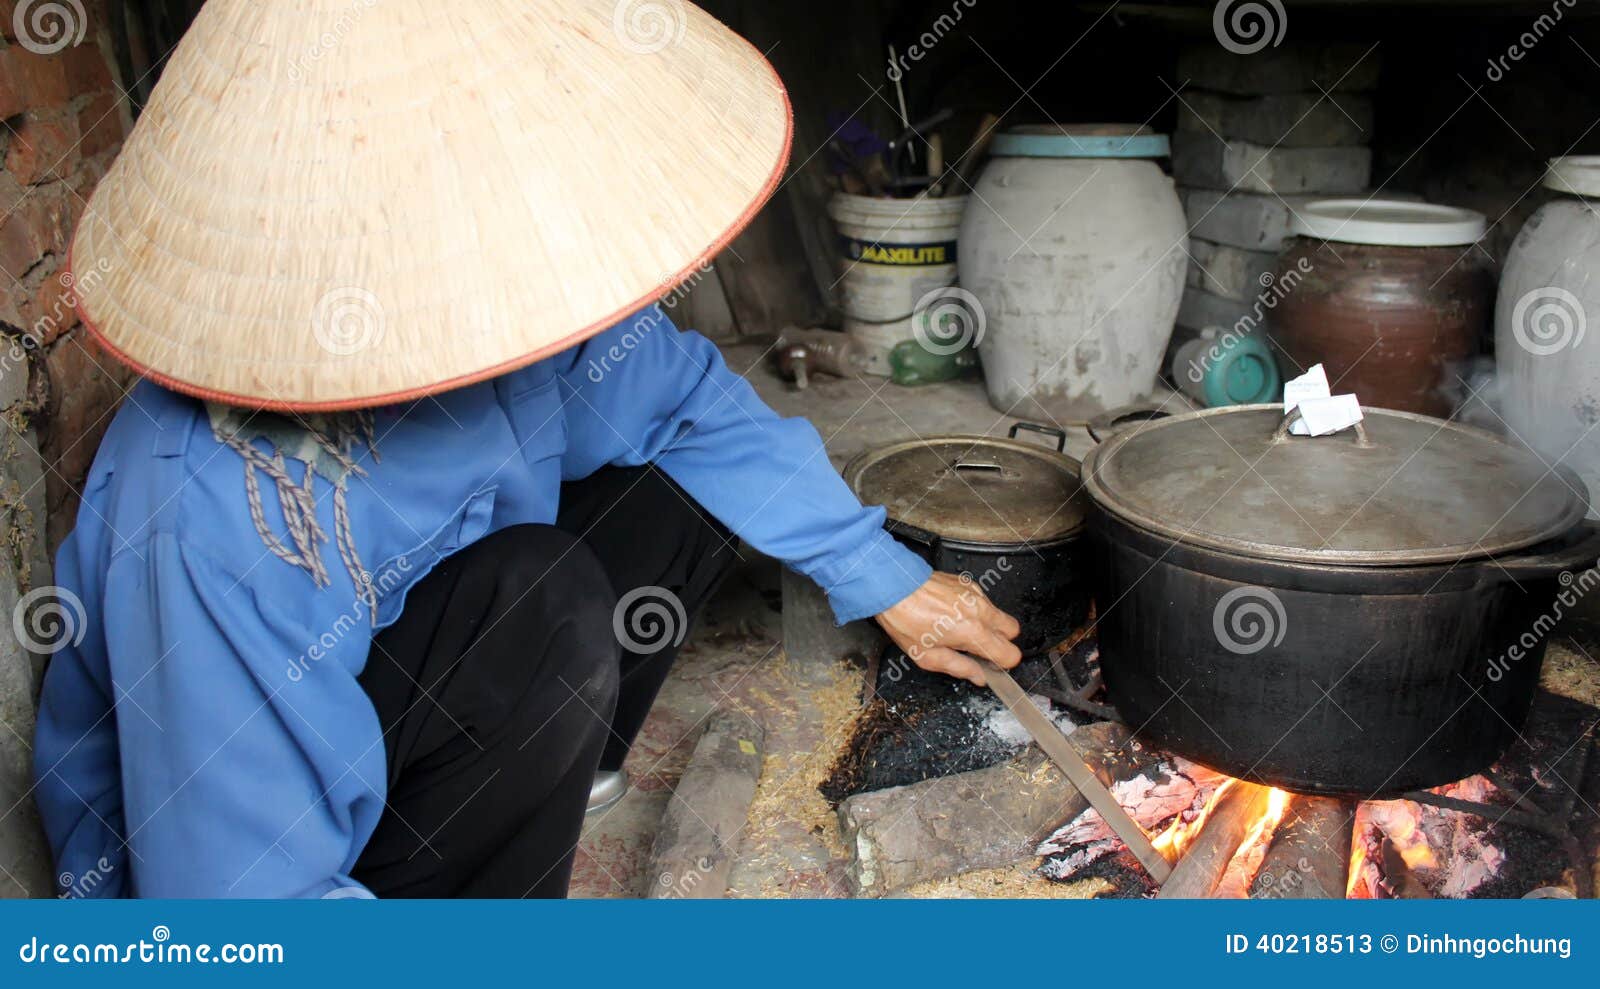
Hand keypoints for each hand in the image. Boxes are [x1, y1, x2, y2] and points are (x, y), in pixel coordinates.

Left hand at [874, 572, 1022, 685]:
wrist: (895, 586)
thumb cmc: (906, 619)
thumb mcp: (928, 657)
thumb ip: (960, 668)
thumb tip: (979, 677)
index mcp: (973, 632)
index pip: (1010, 654)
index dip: (1002, 663)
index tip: (989, 664)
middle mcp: (980, 610)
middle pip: (1014, 631)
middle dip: (1001, 642)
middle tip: (978, 647)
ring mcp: (976, 594)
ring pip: (999, 614)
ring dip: (988, 625)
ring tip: (960, 629)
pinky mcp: (969, 584)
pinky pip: (984, 601)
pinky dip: (976, 610)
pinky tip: (953, 614)